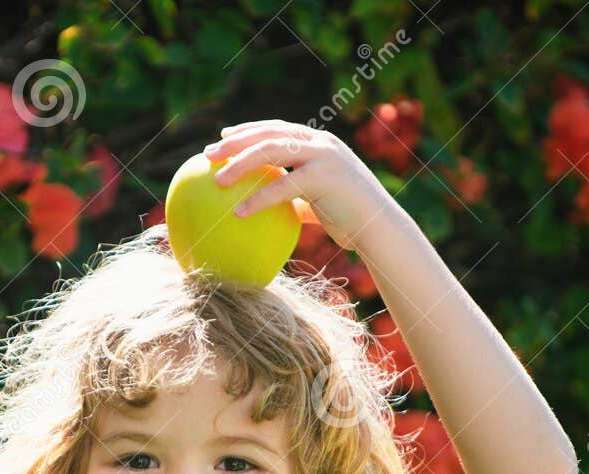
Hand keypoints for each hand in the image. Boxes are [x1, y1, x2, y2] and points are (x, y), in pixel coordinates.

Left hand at [204, 120, 398, 253]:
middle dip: (235, 141)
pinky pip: (282, 186)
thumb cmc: (350, 220)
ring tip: (217, 181)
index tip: (223, 136)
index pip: (278, 128)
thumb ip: (298, 198)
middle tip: (208, 155)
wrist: (380, 228)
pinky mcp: (324, 177)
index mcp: (318, 143)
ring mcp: (323, 156)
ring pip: (271, 152)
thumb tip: (270, 208)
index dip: (249, 129)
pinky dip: (258, 198)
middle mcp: (320, 143)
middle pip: (269, 134)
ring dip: (240, 164)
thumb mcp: (320, 202)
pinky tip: (238, 212)